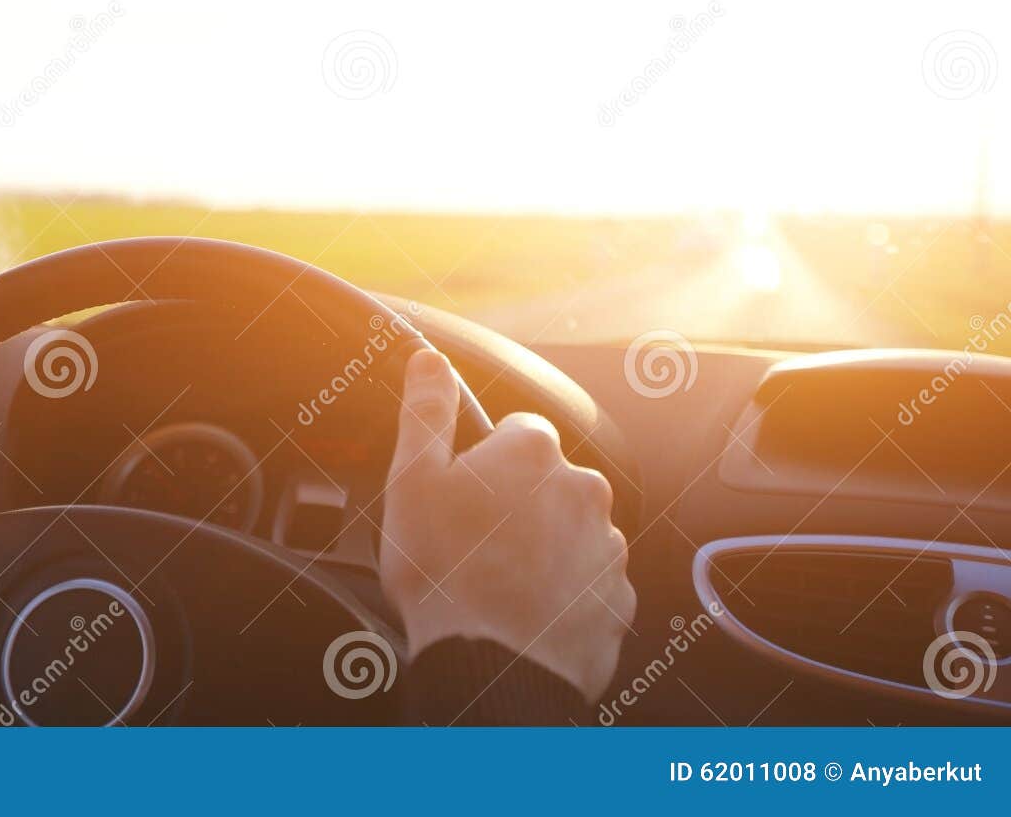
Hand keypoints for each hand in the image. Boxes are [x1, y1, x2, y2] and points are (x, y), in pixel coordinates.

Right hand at [380, 349, 633, 701]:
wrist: (493, 670)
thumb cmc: (446, 577)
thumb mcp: (413, 481)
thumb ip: (427, 412)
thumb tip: (429, 362)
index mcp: (533, 453)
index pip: (517, 431)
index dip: (485, 460)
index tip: (463, 494)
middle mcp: (583, 490)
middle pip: (548, 482)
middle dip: (518, 504)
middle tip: (474, 544)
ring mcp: (607, 547)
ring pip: (571, 532)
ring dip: (543, 548)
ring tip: (498, 584)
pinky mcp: (619, 599)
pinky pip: (589, 583)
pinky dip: (564, 593)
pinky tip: (525, 612)